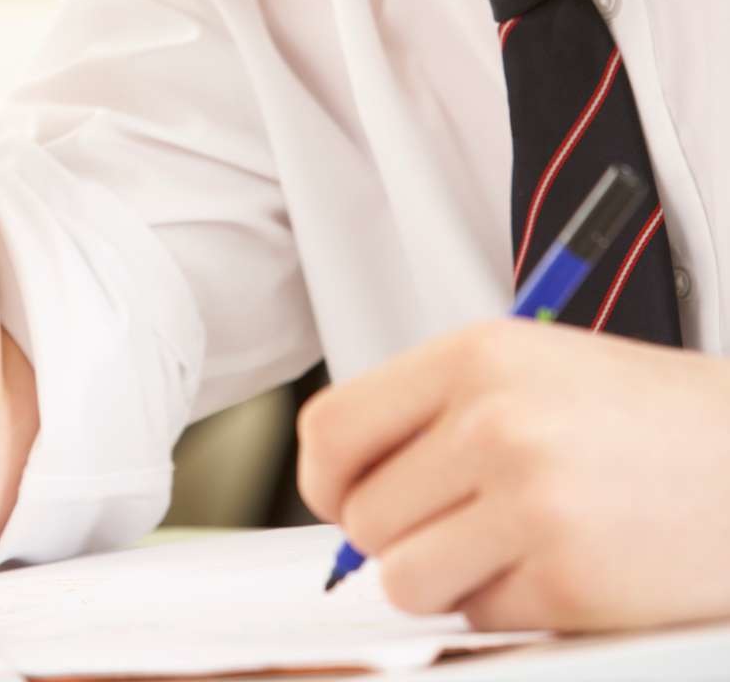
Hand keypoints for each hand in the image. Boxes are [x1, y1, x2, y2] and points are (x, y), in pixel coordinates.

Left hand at [297, 319, 729, 631]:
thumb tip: (343, 488)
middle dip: (398, 536)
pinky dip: (509, 606)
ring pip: (405, 579)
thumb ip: (437, 413)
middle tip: (459, 525)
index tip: (346, 499)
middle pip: (362, 515)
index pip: (333, 428)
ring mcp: (529, 502)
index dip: (325, 478)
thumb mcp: (534, 368)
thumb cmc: (647, 418)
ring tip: (508, 545)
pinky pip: (478, 617)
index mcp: (476, 355)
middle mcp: (494, 420)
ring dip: (445, 580)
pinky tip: (563, 564)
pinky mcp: (565, 580)